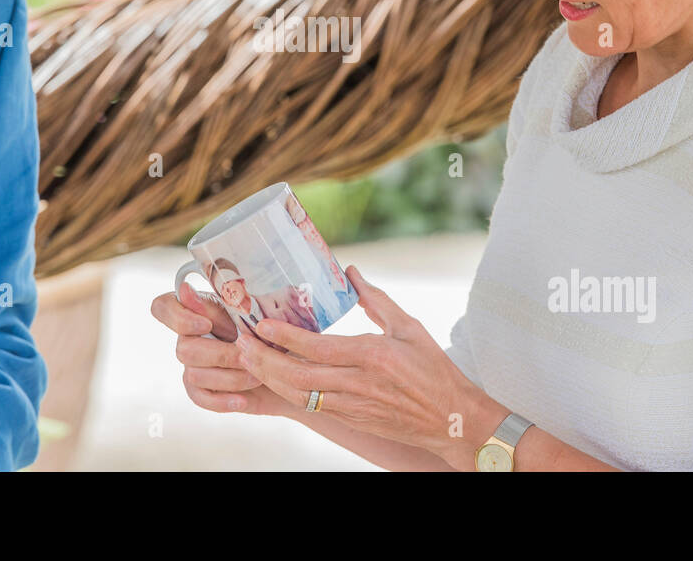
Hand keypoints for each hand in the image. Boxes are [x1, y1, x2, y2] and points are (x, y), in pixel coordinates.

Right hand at [150, 281, 293, 416]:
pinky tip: (243, 400)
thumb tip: (186, 290)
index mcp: (198, 308)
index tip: (206, 325)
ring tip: (258, 376)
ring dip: (230, 378)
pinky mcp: (201, 389)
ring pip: (194, 375)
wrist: (289, 363)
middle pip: (183, 349)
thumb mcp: (256, 309)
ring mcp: (193, 364)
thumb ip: (223, 300)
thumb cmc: (271, 329)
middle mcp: (189, 336)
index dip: (177, 318)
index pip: (163, 307)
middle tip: (248, 356)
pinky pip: (200, 398)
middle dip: (221, 355)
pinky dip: (222, 400)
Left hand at [233, 265, 501, 466]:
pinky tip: (273, 378)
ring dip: (269, 378)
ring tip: (248, 360)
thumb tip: (350, 271)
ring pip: (298, 395)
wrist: (451, 421)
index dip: (284, 337)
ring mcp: (352, 406)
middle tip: (241, 343)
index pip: (317, 347)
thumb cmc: (434, 370)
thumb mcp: (409, 327)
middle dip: (264, 360)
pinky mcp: (350, 419)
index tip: (261, 324)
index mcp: (372, 356)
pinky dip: (287, 392)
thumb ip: (376, 299)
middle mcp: (358, 384)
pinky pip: (310, 406)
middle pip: (298, 375)